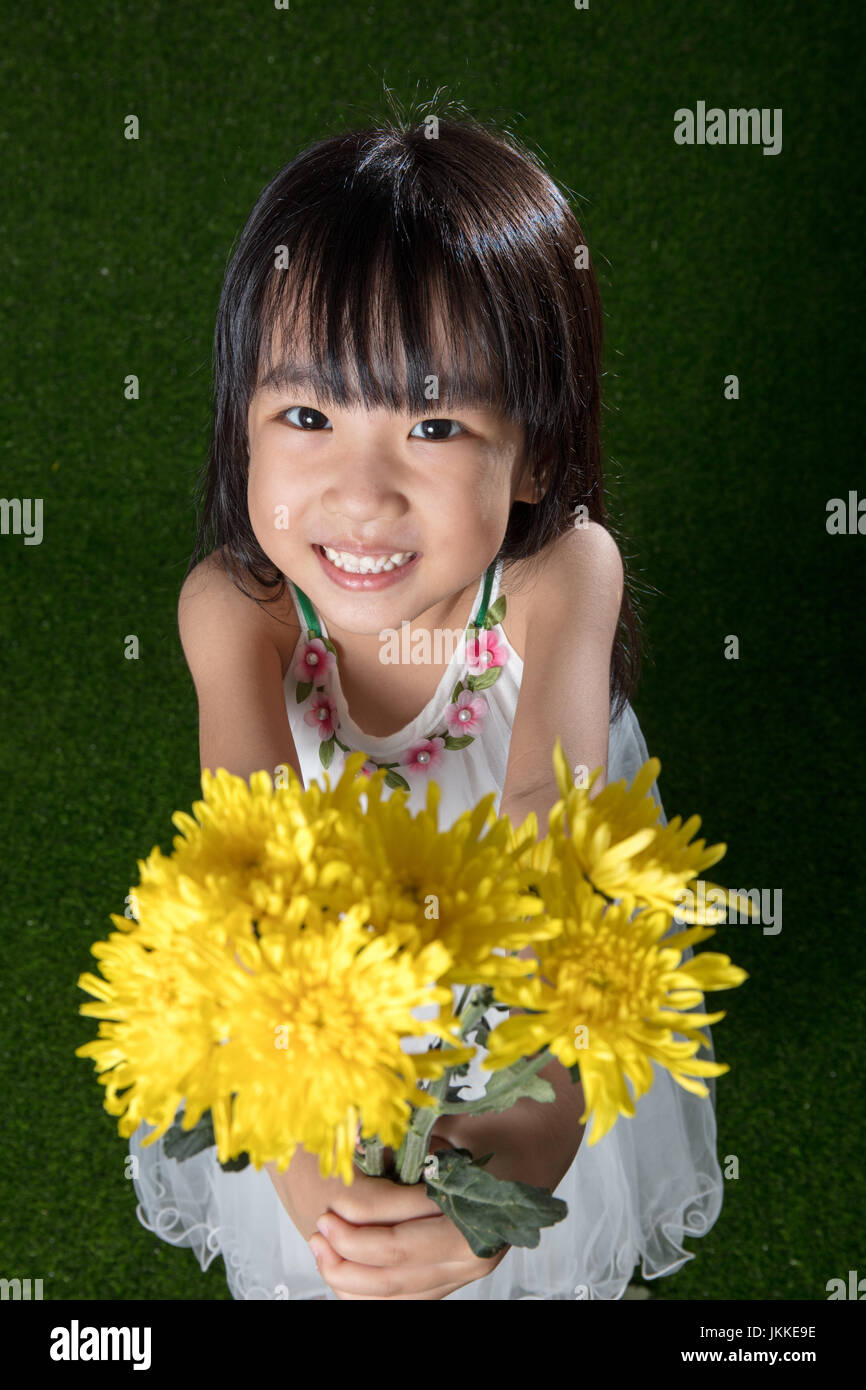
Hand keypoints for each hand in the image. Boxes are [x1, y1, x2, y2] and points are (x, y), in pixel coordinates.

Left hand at [306, 1130, 510, 1299]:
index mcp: (469, 1222)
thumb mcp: (452, 1128)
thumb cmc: (494, 1131)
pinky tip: (344, 1268)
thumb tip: (357, 1140)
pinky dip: (370, 1291)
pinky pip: (406, 1299)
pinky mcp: (456, 1275)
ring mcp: (464, 1271)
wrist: (536, 1145)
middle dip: (346, 1260)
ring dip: (352, 1280)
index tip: (325, 1213)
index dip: (354, 1236)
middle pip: (392, 1277)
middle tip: (317, 1231)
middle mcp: (470, 1256)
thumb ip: (413, 1144)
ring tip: (323, 1251)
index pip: (397, 1246)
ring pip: (396, 1297)